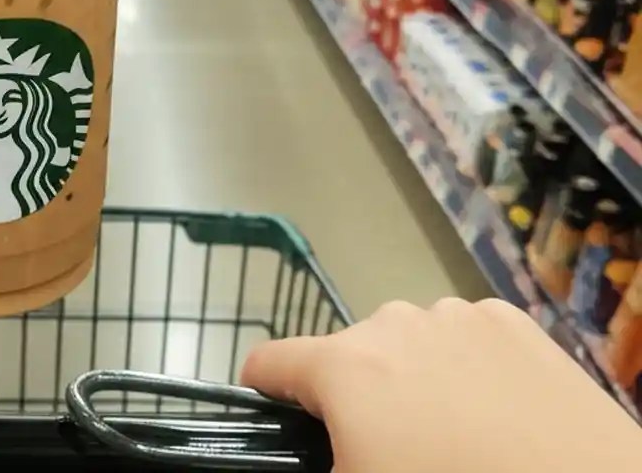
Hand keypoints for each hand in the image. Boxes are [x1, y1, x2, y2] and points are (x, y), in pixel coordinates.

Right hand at [241, 299, 641, 472]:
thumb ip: (324, 460)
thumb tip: (329, 450)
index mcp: (345, 367)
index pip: (268, 362)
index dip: (262, 394)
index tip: (276, 422)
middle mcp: (393, 322)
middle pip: (345, 353)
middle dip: (353, 396)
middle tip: (388, 450)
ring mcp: (456, 315)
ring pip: (406, 342)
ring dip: (409, 377)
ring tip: (449, 432)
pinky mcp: (512, 321)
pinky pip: (461, 337)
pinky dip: (461, 366)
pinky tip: (493, 411)